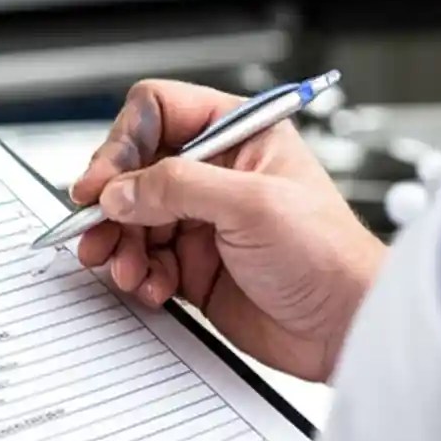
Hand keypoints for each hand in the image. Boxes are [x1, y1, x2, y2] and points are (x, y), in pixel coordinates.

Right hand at [72, 80, 386, 381]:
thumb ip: (179, 187)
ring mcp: (203, 221)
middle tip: (95, 230)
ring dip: (121, 245)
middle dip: (112, 203)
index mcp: (238, 136)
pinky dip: (140, 275)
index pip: (158, 113)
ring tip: (125, 268)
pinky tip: (153, 288)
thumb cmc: (329, 256)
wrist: (345, 327)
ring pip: (134, 220)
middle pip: (135, 170)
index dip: (122, 143)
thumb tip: (121, 189)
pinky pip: (147, 261)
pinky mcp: (195, 266)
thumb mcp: (253, 206)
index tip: (102, 183)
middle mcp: (216, 173)